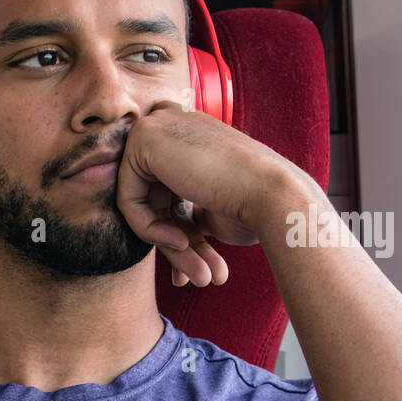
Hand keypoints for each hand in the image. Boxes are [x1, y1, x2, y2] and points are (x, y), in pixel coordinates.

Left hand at [115, 101, 301, 286]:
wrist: (273, 195)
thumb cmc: (255, 207)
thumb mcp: (211, 210)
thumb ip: (181, 211)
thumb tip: (168, 239)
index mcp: (192, 136)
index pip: (166, 188)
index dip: (178, 229)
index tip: (197, 258)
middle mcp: (174, 124)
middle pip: (152, 195)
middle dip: (172, 240)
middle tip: (199, 276)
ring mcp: (158, 124)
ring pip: (140, 201)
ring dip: (165, 243)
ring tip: (197, 275)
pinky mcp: (145, 137)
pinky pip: (128, 198)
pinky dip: (148, 228)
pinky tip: (180, 241)